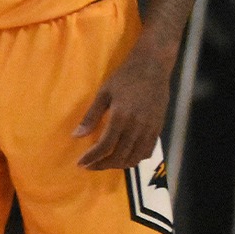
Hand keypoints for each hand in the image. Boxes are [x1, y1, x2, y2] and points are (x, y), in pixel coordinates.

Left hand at [75, 45, 173, 169]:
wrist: (153, 67)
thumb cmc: (125, 77)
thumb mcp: (104, 93)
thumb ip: (91, 116)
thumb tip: (76, 136)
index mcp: (120, 117)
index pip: (105, 146)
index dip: (92, 158)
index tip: (80, 164)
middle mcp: (137, 127)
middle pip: (120, 156)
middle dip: (103, 164)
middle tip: (91, 166)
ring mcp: (150, 129)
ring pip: (135, 157)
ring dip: (119, 164)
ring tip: (107, 163)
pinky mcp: (158, 128)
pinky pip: (148, 151)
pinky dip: (136, 158)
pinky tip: (126, 155)